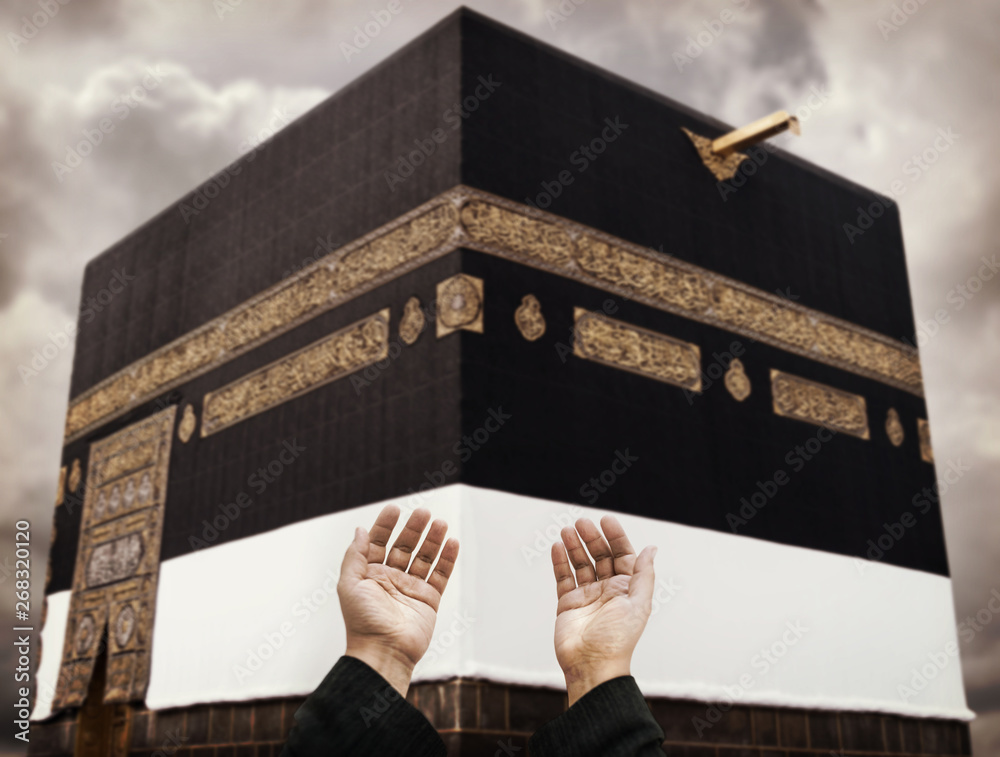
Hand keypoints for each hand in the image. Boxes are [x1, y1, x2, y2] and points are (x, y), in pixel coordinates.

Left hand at [338, 505, 458, 696]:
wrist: (383, 652)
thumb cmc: (362, 621)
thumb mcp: (349, 584)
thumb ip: (355, 555)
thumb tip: (360, 529)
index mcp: (370, 574)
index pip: (379, 542)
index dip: (386, 525)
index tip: (395, 508)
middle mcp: (391, 579)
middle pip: (405, 546)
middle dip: (414, 528)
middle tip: (423, 512)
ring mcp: (411, 588)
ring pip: (425, 557)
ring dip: (433, 540)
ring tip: (441, 523)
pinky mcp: (429, 599)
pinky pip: (440, 575)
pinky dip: (447, 559)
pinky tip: (452, 542)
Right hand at [550, 515, 656, 705]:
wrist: (592, 665)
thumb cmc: (618, 638)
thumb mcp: (638, 603)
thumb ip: (644, 574)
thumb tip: (651, 548)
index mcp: (627, 589)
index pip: (622, 555)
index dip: (615, 537)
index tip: (605, 520)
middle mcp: (608, 590)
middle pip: (600, 556)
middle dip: (592, 538)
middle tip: (581, 522)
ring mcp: (587, 596)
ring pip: (580, 564)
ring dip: (574, 546)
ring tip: (567, 530)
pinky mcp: (568, 603)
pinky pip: (563, 578)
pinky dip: (560, 562)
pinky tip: (557, 547)